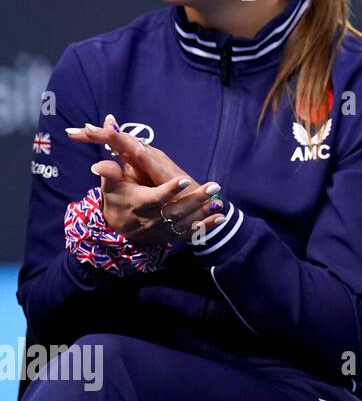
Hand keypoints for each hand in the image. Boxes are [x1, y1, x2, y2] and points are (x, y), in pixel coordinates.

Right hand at [66, 114, 226, 245]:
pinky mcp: (172, 236)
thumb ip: (109, 175)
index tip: (184, 179)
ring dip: (204, 213)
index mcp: (140, 205)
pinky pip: (190, 233)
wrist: (120, 227)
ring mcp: (164, 229)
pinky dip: (206, 227)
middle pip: (176, 210)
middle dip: (195, 199)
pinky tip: (221, 218)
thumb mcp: (110, 187)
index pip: (156, 198)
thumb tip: (100, 164)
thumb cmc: (119, 200)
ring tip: (220, 202)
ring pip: (186, 222)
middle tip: (213, 186)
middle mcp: (153, 219)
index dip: (169, 190)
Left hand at [67, 114, 184, 186]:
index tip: (70, 132)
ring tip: (98, 130)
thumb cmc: (163, 192)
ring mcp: (154, 160)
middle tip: (78, 130)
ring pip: (132, 145)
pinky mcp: (164, 172)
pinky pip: (150, 161)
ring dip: (116, 136)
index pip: (111, 141)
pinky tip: (133, 149)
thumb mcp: (135, 182)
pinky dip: (141, 154)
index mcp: (135, 156)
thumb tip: (98, 164)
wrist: (190, 204)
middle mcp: (144, 153)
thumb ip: (117, 172)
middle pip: (118, 139)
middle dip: (99, 132)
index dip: (92, 135)